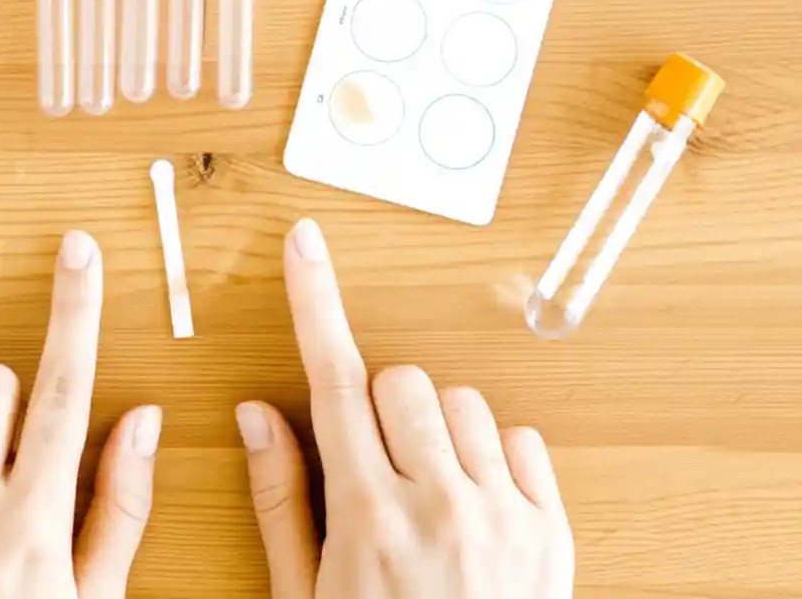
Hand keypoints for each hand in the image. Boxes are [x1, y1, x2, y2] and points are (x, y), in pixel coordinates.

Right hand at [237, 219, 574, 597]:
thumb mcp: (301, 597)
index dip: (313, 303)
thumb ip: (280, 498)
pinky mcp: (553, 529)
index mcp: (367, 519)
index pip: (332, 381)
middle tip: (367, 459)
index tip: (305, 246)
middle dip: (374, 400)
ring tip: (421, 487)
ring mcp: (505, 516)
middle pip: (400, 379)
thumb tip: (255, 412)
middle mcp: (441, 505)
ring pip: (461, 401)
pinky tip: (468, 502)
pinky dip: (488, 454)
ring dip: (431, 427)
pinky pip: (519, 438)